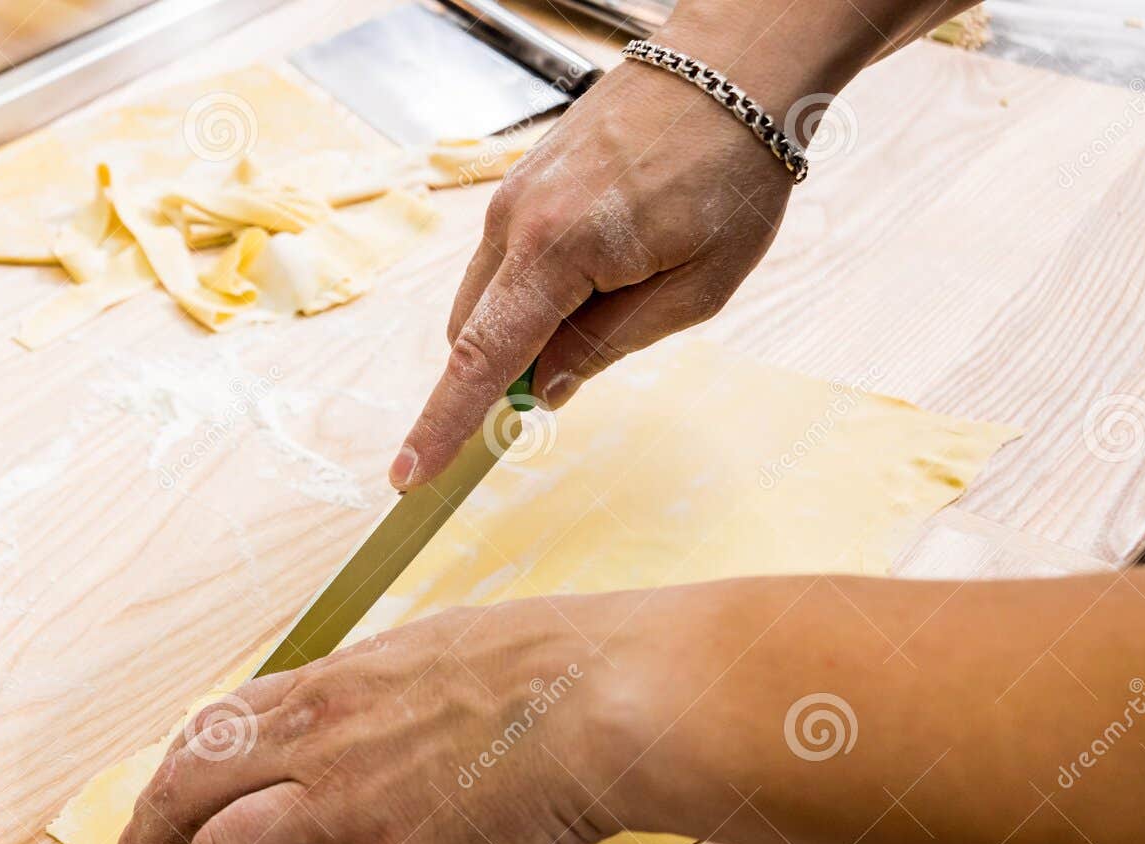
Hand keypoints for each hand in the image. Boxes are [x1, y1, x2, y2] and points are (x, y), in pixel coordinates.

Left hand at [105, 596, 640, 843]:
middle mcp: (317, 740)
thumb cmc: (538, 661)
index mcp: (327, 684)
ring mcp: (348, 806)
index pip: (214, 727)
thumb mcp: (430, 646)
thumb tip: (362, 699)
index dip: (172, 771)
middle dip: (146, 837)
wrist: (597, 697)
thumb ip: (376, 684)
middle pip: (190, 788)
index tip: (158, 800)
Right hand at [389, 17, 848, 488]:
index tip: (409, 475)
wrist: (735, 67)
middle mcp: (515, 219)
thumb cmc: (731, 174)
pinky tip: (605, 263)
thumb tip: (542, 390)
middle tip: (584, 364)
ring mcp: (511, 196)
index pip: (481, 360)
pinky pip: (505, 262)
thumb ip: (607, 346)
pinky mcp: (521, 182)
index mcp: (556, 250)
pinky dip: (534, 289)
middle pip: (472, 334)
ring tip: (622, 288)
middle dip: (507, 371)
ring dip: (528, 326)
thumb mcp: (695, 288)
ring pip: (487, 298)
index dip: (443, 426)